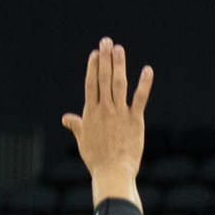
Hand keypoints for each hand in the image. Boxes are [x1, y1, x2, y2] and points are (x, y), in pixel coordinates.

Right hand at [60, 38, 152, 209]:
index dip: (92, 67)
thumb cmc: (96, 159)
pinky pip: (140, 98)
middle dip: (104, 58)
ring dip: (118, 64)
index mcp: (90, 113)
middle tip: (106, 41)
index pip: (91, 84)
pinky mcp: (135, 120)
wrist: (112, 172)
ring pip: (118, 84)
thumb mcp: (82, 140)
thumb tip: (66, 118)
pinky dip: (144, 84)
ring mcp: (119, 114)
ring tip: (119, 49)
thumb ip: (76, 125)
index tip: (95, 53)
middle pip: (103, 78)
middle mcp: (104, 109)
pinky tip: (147, 70)